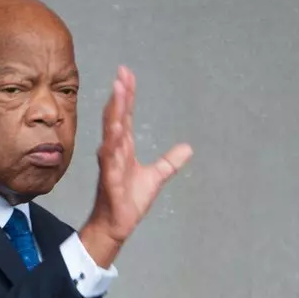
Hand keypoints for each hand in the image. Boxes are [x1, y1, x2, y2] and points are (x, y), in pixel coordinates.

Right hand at [78, 66, 192, 267]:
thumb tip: (188, 148)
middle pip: (117, 117)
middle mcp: (115, 151)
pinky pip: (110, 158)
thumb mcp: (156, 177)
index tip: (127, 74)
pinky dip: (112, 143)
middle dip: (120, 95)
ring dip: (115, 112)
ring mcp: (111, 163)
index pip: (125, 115)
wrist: (118, 224)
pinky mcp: (110, 178)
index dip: (128, 95)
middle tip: (122, 73)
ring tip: (119, 91)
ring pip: (112, 132)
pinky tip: (115, 129)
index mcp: (124, 148)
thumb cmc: (129, 200)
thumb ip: (169, 161)